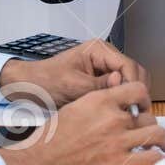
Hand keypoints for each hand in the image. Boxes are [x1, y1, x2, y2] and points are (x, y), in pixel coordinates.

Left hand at [0, 38, 147, 107]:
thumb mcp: (72, 85)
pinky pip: (120, 90)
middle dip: (136, 91)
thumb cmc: (45, 81)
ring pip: (131, 82)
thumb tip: (120, 83)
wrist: (28, 87)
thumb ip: (98, 85)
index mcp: (98, 50)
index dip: (134, 86)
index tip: (133, 105)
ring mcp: (105, 70)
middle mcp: (105, 57)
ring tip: (127, 114)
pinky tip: (119, 113)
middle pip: (135, 73)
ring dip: (131, 96)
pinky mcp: (102, 82)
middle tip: (134, 112)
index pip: (128, 66)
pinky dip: (123, 100)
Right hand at [0, 82, 164, 164]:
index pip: (137, 90)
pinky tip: (156, 161)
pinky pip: (152, 158)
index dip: (144, 100)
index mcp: (99, 101)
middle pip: (148, 116)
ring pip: (157, 135)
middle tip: (151, 133)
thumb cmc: (48, 141)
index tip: (143, 108)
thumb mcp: (72, 109)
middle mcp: (112, 118)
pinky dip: (158, 159)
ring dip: (164, 141)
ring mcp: (117, 141)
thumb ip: (96, 104)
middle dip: (150, 125)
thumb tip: (113, 102)